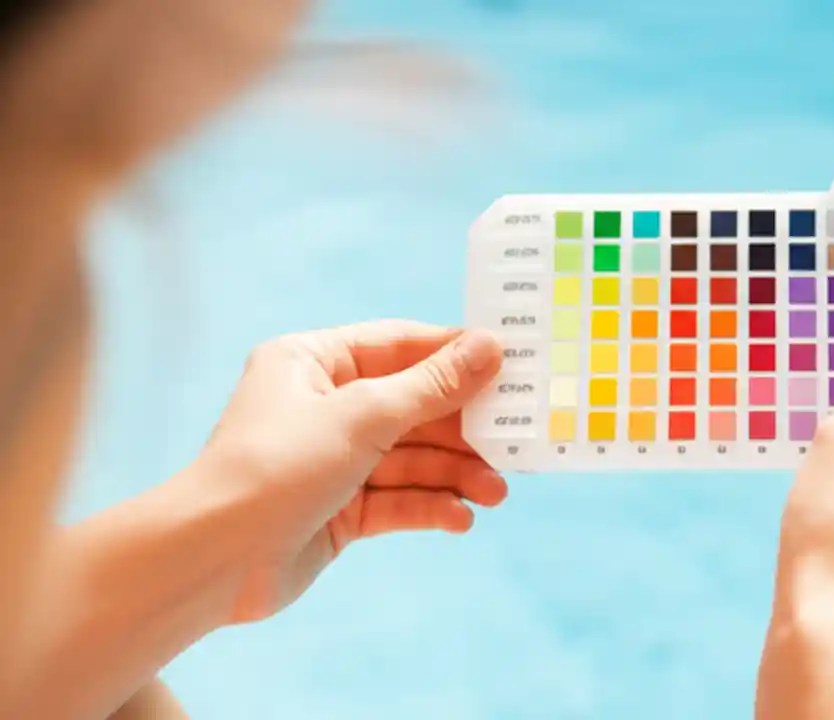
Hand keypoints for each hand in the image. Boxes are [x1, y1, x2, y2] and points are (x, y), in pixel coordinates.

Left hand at [191, 321, 505, 622]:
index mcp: (312, 362)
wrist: (213, 560)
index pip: (398, 346)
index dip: (454, 354)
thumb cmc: (276, 467)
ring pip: (409, 459)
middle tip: (514, 440)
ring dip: (453, 474)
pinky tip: (460, 519)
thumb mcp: (364, 416)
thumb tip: (490, 347)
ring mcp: (330, 460)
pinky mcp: (337, 510)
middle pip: (411, 407)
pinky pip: (395, 500)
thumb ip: (432, 386)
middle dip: (461, 429)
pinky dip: (428, 507)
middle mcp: (321, 406)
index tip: (510, 363)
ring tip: (495, 493)